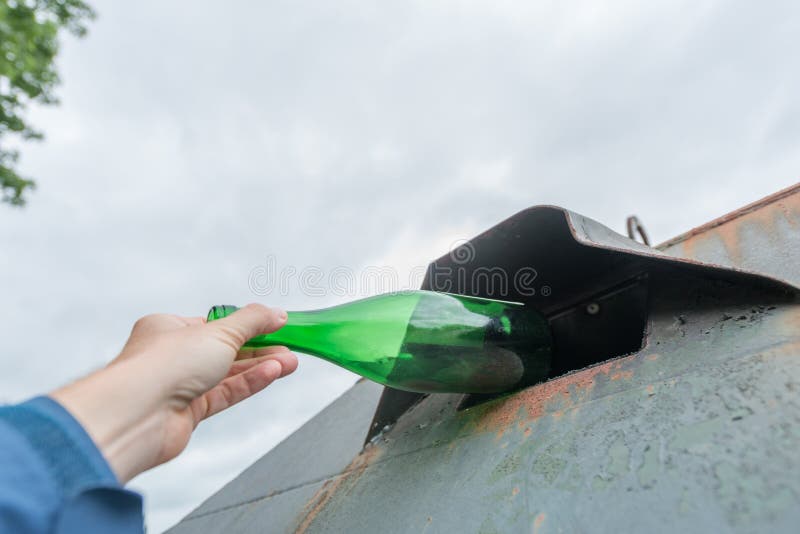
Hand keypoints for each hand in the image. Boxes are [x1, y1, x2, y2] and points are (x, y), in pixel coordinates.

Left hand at [51, 304, 297, 482]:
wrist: (137, 415)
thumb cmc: (162, 365)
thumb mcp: (219, 331)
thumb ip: (252, 322)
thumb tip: (276, 313)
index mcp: (168, 328)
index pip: (215, 324)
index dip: (247, 325)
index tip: (275, 326)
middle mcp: (172, 356)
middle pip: (225, 350)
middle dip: (260, 349)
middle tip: (289, 347)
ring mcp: (180, 386)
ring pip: (228, 374)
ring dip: (260, 367)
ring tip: (290, 361)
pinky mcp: (188, 412)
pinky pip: (226, 393)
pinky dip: (250, 383)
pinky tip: (272, 374)